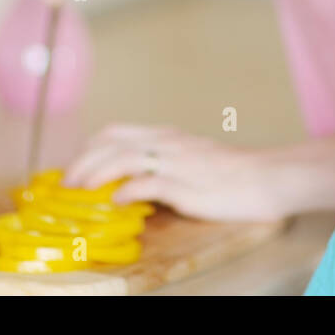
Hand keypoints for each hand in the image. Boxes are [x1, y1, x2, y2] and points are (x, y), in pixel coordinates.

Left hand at [60, 124, 284, 220]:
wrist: (268, 177)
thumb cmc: (233, 174)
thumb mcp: (192, 159)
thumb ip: (164, 164)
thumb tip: (133, 183)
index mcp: (166, 136)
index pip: (115, 132)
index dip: (89, 147)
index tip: (75, 165)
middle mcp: (166, 143)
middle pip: (111, 143)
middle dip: (82, 161)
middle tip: (66, 182)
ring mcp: (175, 162)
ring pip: (122, 158)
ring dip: (95, 174)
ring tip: (79, 190)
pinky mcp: (186, 184)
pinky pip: (149, 183)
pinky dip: (127, 190)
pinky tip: (115, 201)